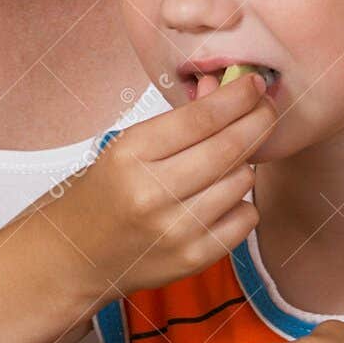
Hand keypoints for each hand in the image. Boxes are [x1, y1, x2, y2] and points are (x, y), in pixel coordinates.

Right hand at [38, 71, 275, 300]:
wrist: (78, 254)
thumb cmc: (106, 192)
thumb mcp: (128, 146)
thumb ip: (180, 120)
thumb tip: (225, 88)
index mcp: (130, 155)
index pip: (201, 118)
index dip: (237, 97)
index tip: (254, 84)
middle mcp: (152, 193)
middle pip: (230, 148)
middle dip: (258, 120)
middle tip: (265, 109)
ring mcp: (175, 230)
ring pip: (243, 181)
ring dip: (243, 165)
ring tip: (224, 163)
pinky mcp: (194, 258)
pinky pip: (246, 217)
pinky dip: (241, 202)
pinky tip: (220, 199)